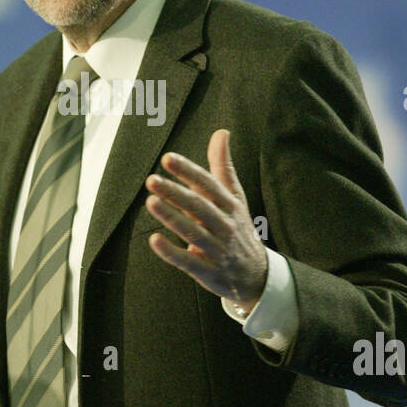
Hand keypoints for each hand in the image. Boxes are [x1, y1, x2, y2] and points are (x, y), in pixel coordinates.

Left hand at [145, 128, 267, 307]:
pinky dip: (171, 251)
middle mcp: (225, 226)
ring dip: (171, 217)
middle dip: (176, 193)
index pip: (209, 185)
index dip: (188, 171)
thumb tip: (221, 132)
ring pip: (193, 232)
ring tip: (150, 202)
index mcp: (230, 206)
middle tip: (151, 180)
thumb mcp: (234, 197)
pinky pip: (188, 261)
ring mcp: (217, 250)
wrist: (255, 274)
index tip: (167, 158)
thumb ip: (223, 166)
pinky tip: (154, 239)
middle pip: (199, 207)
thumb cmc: (238, 228)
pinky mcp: (207, 271)